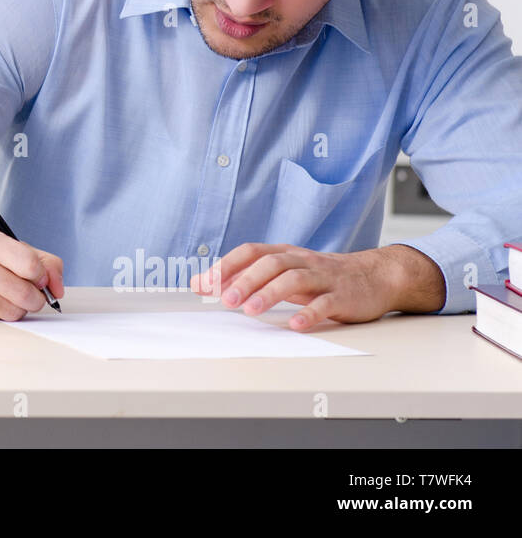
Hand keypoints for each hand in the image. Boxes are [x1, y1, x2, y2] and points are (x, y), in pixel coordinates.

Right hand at [0, 226, 64, 320]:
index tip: (39, 279)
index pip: (30, 265)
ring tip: (7, 297)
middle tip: (30, 295)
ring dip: (17, 309)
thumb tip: (58, 287)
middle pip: (24, 294)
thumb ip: (37, 259)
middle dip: (35, 299)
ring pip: (11, 312)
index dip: (42, 277)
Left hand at [190, 242, 426, 330]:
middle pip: (271, 264)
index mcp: (285, 253)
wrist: (376, 276)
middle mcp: (302, 261)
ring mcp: (324, 278)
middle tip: (226, 300)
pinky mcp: (343, 296)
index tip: (205, 283)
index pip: (251, 252)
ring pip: (294, 280)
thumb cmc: (321, 277)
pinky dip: (309, 313)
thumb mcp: (284, 273)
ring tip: (251, 311)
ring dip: (270, 294)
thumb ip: (246, 276)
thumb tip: (202, 284)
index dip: (227, 265)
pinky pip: (325, 303)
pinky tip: (295, 324)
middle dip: (246, 281)